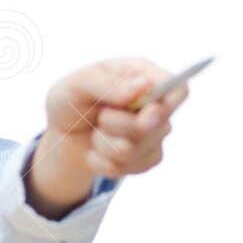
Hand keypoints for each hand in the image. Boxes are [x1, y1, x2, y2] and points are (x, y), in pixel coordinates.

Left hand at [25, 58, 189, 218]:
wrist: (63, 135)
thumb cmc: (71, 102)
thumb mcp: (76, 85)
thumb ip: (107, 84)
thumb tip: (142, 87)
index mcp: (144, 75)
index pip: (178, 89)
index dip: (167, 105)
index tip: (144, 116)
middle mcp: (154, 104)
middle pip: (158, 124)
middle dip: (118, 125)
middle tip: (100, 117)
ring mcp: (154, 133)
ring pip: (136, 149)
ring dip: (104, 143)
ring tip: (95, 132)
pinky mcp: (146, 159)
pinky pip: (128, 168)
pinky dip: (102, 162)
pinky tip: (96, 150)